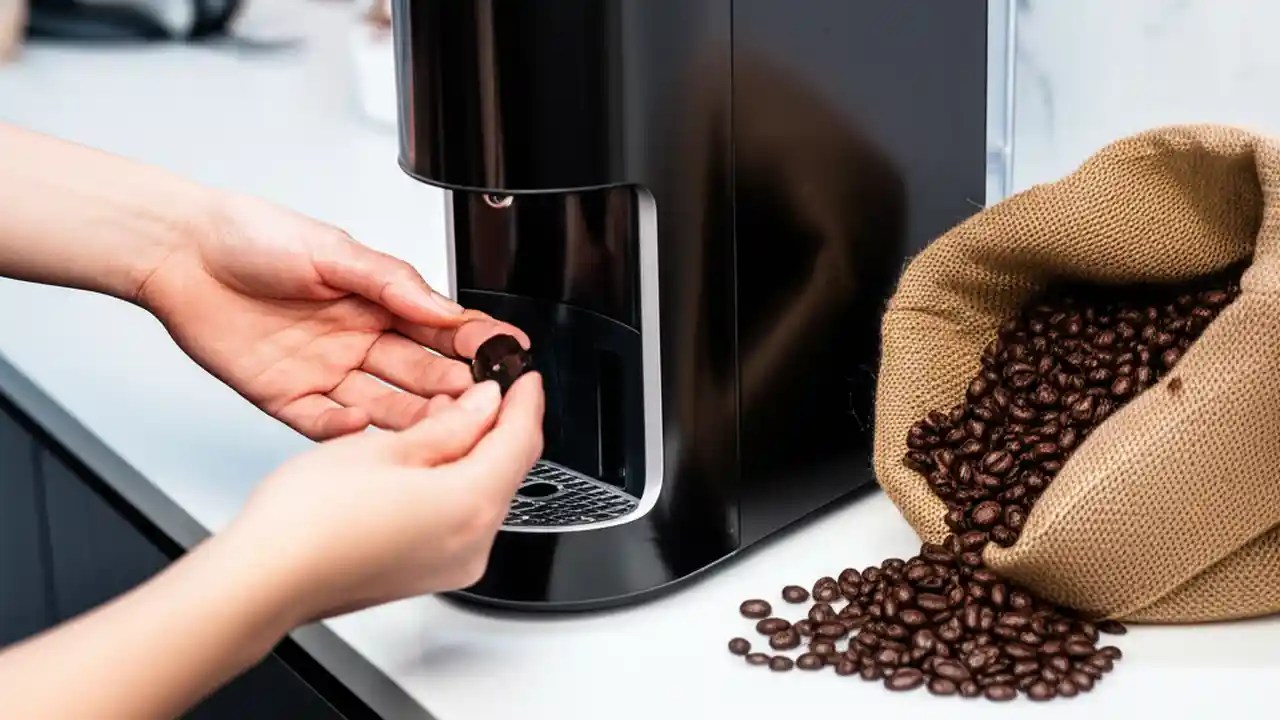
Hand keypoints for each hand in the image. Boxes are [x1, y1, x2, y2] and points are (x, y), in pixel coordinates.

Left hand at [137, 192, 528, 439]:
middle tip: (482, 402)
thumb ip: (392, 282)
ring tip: (439, 427)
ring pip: (385, 408)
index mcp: (377, 301)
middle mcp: (358, 340)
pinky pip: (326, 425)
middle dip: (455, 390)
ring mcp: (326, 372)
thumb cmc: (250, 236)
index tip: (511, 354)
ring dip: (414, 419)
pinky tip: (364, 427)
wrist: (180, 253)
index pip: (441, 329)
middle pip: (422, 376)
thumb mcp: (332, 250)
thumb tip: (444, 307)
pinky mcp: (288, 397)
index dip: (478, 343)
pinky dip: (346, 431)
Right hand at [227, 374, 543, 621]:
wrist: (264, 580)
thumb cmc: (307, 518)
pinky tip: (430, 458)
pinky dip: (457, 482)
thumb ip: (448, 425)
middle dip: (501, 424)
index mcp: (470, 504)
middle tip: (485, 385)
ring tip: (448, 414)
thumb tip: (483, 403)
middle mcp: (474, 542)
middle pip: (509, 468)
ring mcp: (456, 564)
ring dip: (477, 452)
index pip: (520, 439)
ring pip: (487, 492)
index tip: (522, 374)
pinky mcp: (433, 572)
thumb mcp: (383, 447)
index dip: (525, 399)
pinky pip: (464, 517)